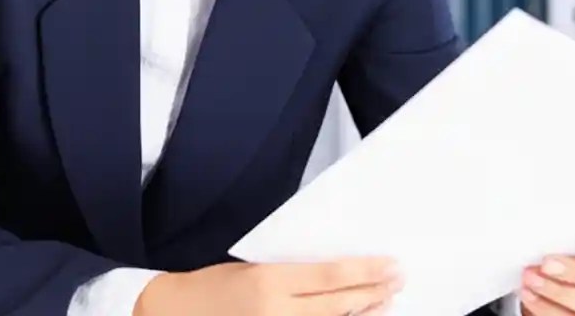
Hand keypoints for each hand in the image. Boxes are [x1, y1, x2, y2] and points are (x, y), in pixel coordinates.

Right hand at [134, 257, 403, 315]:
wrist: (176, 313)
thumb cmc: (212, 286)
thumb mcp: (253, 269)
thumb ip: (292, 275)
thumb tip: (336, 275)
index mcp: (269, 283)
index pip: (330, 277)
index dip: (365, 271)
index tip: (390, 264)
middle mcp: (277, 313)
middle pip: (339, 304)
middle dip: (374, 293)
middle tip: (398, 281)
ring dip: (363, 314)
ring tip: (386, 302)